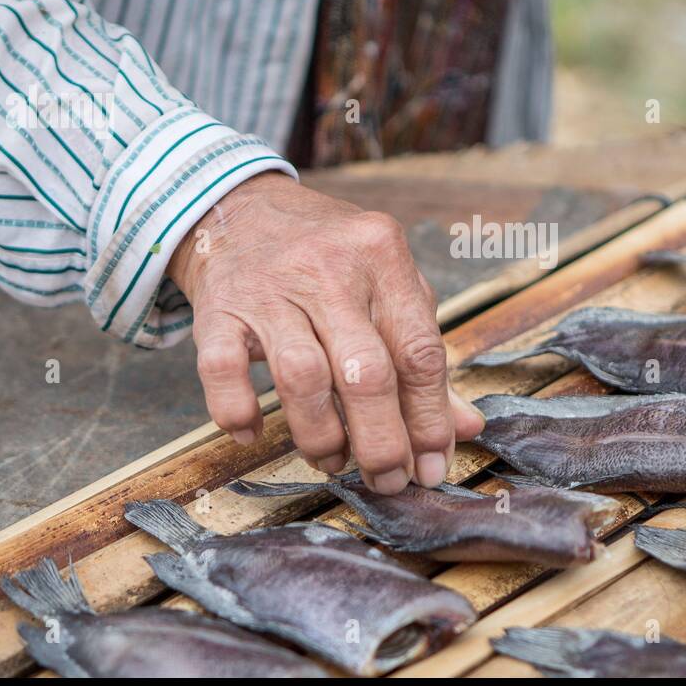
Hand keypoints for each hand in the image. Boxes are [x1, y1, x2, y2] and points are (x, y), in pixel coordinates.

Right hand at [167, 172, 483, 493]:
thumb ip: (422, 355)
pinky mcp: (217, 307)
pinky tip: (253, 433)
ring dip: (320, 435)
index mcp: (383, 256)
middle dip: (381, 441)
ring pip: (300, 378)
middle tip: (387, 479)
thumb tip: (468, 428)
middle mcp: (329, 268)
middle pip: (364, 372)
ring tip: (331, 460)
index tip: (434, 464)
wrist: (239, 207)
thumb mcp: (386, 286)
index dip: (430, 419)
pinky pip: (224, 371)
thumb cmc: (329, 257)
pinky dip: (237, 412)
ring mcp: (269, 287)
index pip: (418, 351)